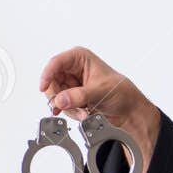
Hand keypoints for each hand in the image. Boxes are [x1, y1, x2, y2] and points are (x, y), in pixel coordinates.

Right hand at [38, 46, 161, 172]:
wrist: (129, 110)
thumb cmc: (121, 92)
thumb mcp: (100, 91)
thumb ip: (79, 96)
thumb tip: (60, 100)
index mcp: (80, 58)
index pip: (56, 63)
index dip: (47, 75)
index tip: (43, 89)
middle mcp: (73, 69)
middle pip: (52, 82)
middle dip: (60, 97)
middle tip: (70, 107)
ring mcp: (71, 84)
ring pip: (56, 96)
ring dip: (68, 107)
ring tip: (84, 112)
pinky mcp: (72, 97)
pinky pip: (61, 105)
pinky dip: (69, 112)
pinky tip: (81, 115)